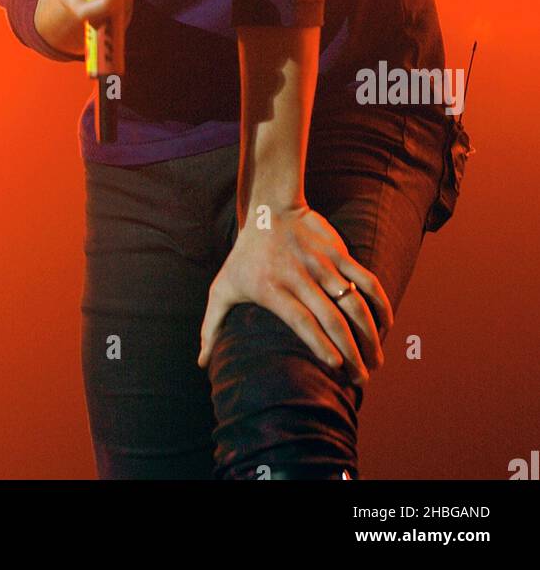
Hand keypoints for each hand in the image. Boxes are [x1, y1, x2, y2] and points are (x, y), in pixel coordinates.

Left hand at [197, 203, 393, 386]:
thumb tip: (201, 363)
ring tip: (376, 362)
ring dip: (369, 334)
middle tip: (361, 380)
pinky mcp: (339, 253)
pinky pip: (366, 279)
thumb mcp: (223, 287)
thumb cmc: (244, 255)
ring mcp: (322, 263)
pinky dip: (380, 304)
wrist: (270, 208)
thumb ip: (211, 326)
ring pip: (352, 301)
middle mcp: (299, 276)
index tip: (334, 366)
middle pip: (330, 317)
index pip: (300, 319)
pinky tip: (386, 328)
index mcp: (272, 288)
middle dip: (350, 352)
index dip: (318, 342)